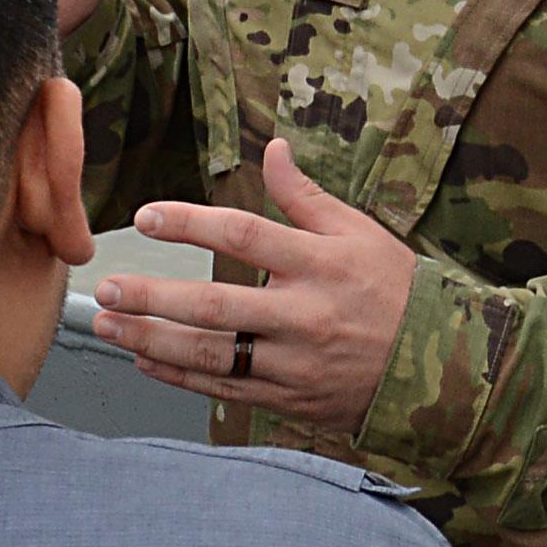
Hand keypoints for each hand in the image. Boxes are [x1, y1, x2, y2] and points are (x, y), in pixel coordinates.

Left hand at [98, 140, 413, 422]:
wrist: (437, 367)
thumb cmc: (394, 290)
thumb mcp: (359, 232)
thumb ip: (306, 196)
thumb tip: (274, 148)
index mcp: (321, 264)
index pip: (246, 236)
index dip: (192, 224)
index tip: (147, 217)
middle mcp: (305, 315)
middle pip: (217, 306)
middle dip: (155, 298)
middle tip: (108, 287)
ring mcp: (296, 363)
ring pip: (214, 355)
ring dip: (154, 341)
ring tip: (111, 326)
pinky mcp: (290, 398)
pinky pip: (225, 389)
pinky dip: (180, 377)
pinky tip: (145, 361)